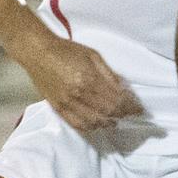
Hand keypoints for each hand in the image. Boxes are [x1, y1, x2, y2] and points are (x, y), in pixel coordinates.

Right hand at [19, 35, 142, 132]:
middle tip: (131, 114)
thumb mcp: (93, 55)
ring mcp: (67, 104)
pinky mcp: (58, 108)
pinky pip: (77, 125)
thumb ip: (109, 74)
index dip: (131, 107)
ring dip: (108, 123)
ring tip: (116, 120)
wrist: (38, 52)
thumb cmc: (67, 50)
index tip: (139, 109)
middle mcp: (79, 94)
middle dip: (123, 115)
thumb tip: (124, 89)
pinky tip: (98, 124)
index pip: (117, 100)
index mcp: (89, 79)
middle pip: (108, 113)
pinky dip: (91, 127)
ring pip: (94, 122)